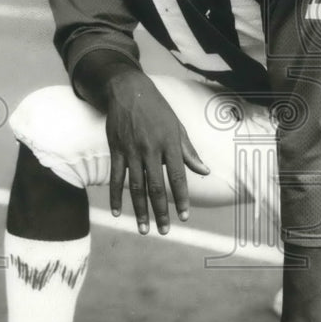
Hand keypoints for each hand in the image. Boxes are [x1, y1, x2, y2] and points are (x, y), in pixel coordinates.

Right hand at [104, 71, 208, 233]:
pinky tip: (118, 213)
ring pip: (136, 186)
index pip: (178, 177)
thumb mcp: (177, 126)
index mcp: (170, 143)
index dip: (181, 198)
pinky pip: (115, 177)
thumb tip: (205, 171)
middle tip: (165, 231)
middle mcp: (150, 149)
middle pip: (156, 186)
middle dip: (161, 212)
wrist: (128, 90)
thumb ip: (189, 152)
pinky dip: (116, 196)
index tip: (184, 217)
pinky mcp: (116, 150)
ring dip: (140, 210)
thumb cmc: (158, 110)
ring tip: (144, 229)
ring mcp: (131, 150)